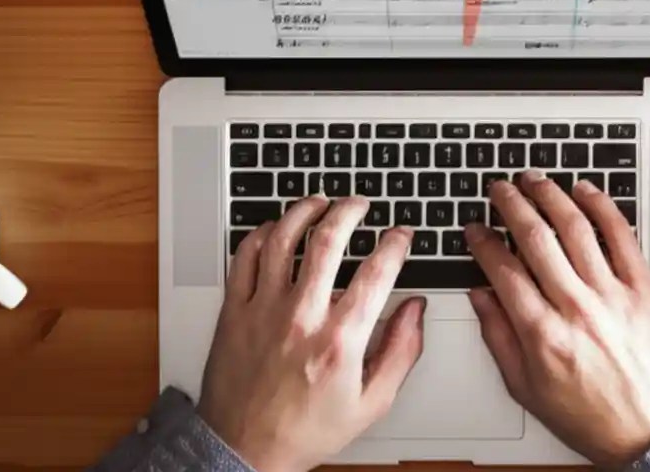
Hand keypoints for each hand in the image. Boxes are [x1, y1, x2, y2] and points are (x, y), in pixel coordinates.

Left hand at [198, 196, 425, 471]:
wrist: (244, 448)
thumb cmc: (304, 430)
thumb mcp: (372, 403)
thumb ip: (401, 351)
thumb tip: (415, 310)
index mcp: (340, 340)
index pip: (376, 272)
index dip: (395, 244)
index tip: (400, 235)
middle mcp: (301, 318)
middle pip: (327, 241)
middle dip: (349, 211)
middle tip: (359, 204)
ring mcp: (263, 310)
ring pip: (282, 240)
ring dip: (304, 211)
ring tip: (319, 202)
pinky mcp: (234, 312)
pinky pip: (244, 257)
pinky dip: (261, 235)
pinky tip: (276, 228)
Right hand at [466, 172, 649, 467]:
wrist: (649, 430)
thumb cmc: (590, 416)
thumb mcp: (525, 387)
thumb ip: (499, 337)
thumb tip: (480, 295)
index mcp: (542, 334)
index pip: (503, 270)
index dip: (483, 242)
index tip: (475, 229)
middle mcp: (576, 308)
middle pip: (535, 238)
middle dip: (511, 205)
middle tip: (499, 189)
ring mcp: (612, 295)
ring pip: (575, 228)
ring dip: (550, 196)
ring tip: (534, 179)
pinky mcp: (642, 289)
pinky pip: (621, 236)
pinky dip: (602, 207)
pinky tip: (585, 191)